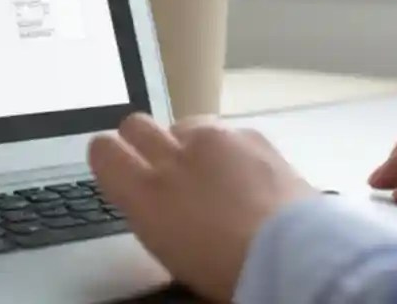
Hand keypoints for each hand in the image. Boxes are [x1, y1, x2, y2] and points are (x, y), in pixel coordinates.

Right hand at [88, 113, 313, 301]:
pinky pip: (225, 132)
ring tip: (211, 173)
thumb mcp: (168, 248)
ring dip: (188, 143)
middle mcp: (173, 156)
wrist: (294, 256)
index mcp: (144, 194)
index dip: (110, 159)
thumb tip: (149, 194)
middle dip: (142, 142)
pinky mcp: (250, 135)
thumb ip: (151, 210)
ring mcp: (213, 140)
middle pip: (135, 125)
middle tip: (161, 166)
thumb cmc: (225, 271)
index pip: (102, 150)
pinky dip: (228, 149)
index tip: (122, 172)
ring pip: (182, 124)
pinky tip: (247, 175)